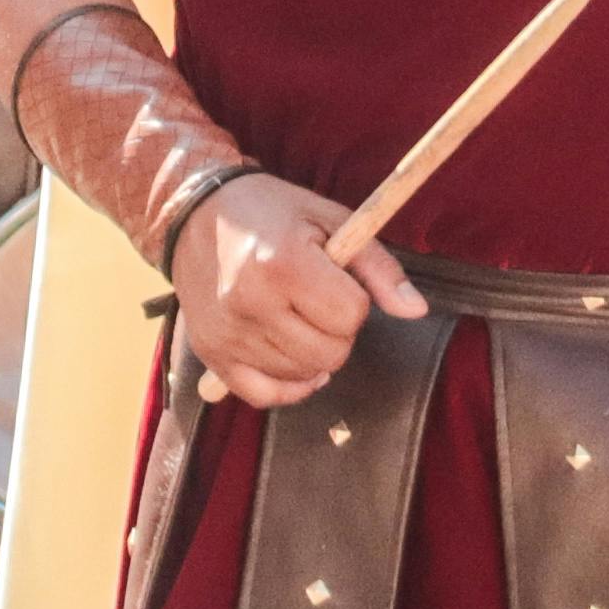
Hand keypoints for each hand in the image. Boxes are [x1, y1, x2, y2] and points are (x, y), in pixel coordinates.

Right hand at [168, 171, 421, 408]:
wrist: (193, 212)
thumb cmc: (270, 212)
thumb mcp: (329, 219)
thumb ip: (377, 267)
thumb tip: (415, 310)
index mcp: (282, 262)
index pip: (351, 314)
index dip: (355, 299)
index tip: (335, 279)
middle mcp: (250, 302)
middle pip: (331, 354)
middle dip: (338, 330)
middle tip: (317, 300)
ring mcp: (228, 333)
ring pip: (303, 376)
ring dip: (312, 353)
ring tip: (296, 315)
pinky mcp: (211, 354)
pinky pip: (264, 396)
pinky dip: (286, 385)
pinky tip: (289, 355)